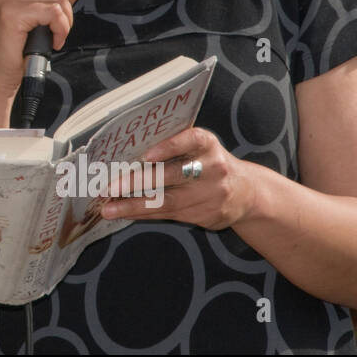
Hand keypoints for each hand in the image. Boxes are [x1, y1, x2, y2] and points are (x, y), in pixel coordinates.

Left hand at [100, 126, 258, 228]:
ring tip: (108, 209)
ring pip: (167, 202)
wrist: (248, 193)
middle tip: (109, 187)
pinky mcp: (206, 215)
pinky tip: (125, 213)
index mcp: (207, 144)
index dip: (168, 147)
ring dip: (134, 206)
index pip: (191, 140)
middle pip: (172, 176)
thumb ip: (172, 145)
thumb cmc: (208, 162)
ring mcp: (211, 194)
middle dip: (137, 182)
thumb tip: (125, 151)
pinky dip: (144, 214)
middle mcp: (212, 168)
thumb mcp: (199, 148)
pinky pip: (169, 215)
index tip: (145, 155)